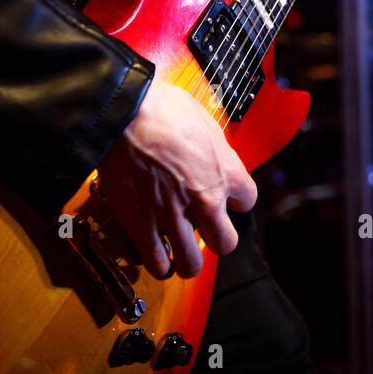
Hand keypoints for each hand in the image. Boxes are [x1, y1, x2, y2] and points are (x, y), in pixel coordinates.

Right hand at [98, 80, 256, 278]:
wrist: (125, 115)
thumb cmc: (164, 108)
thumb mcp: (205, 121)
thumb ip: (215, 147)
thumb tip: (214, 153)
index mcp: (227, 173)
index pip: (247, 201)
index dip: (235, 200)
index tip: (223, 198)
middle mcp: (207, 201)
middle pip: (226, 243)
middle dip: (216, 238)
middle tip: (203, 231)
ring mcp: (175, 217)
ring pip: (191, 264)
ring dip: (186, 260)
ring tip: (179, 253)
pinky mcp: (143, 226)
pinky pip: (157, 263)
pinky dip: (159, 264)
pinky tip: (158, 257)